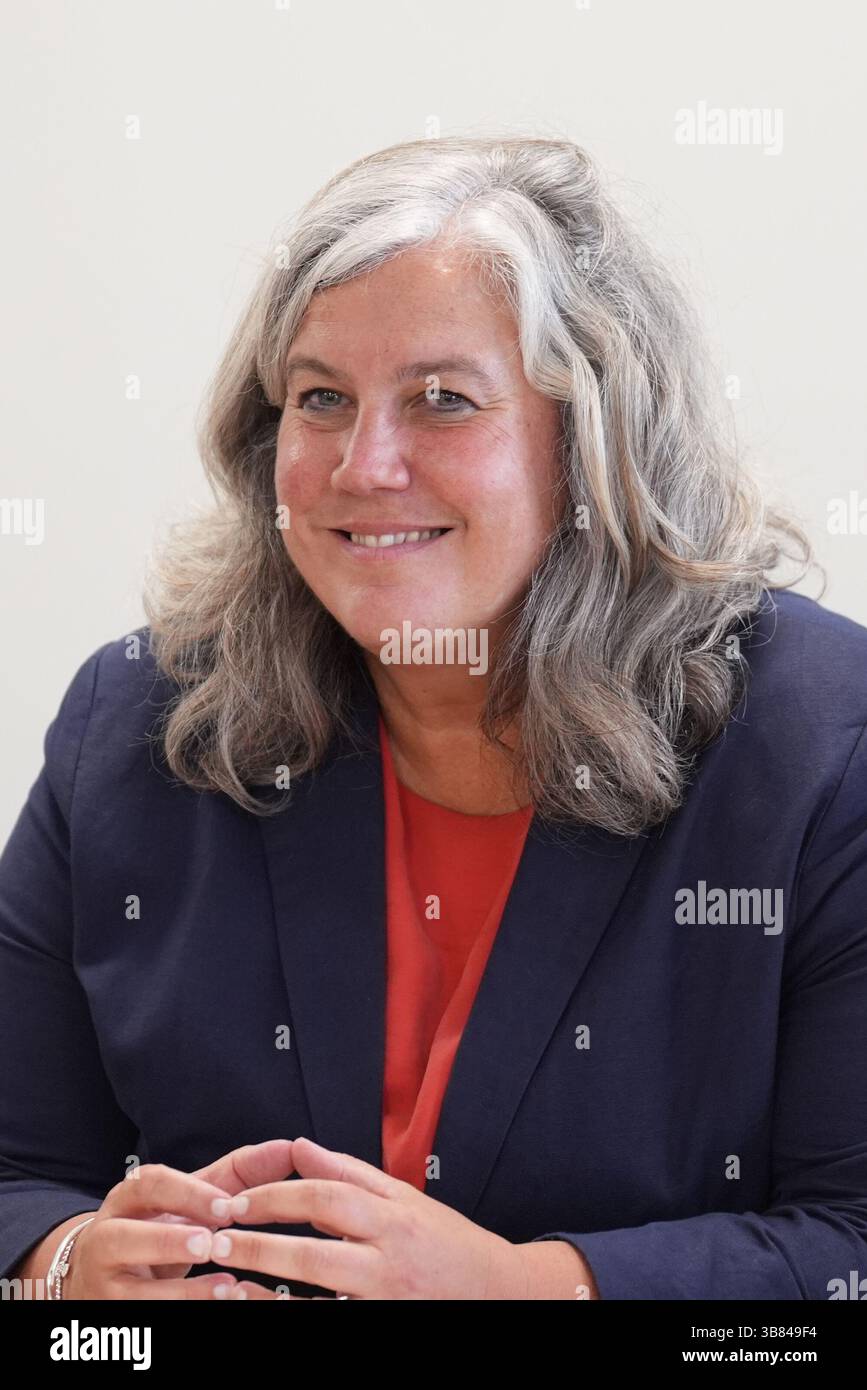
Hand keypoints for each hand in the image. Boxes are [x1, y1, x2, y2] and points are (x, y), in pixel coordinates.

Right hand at [64, 1140, 294, 1298]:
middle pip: (124, 1236)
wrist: (107, 1273)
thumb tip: (289, 1148)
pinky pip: (143, 1317)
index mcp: (128, 1197)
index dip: (188, 1193)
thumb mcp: (192, 1198)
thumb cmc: (164, 1225)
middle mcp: (105, 1237)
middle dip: (168, 1241)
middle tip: (212, 1244)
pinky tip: (219, 1303)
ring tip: (226, 1284)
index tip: (227, 1206)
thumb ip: (238, 1174)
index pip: (149, 1184)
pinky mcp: (113, 1315)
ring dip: (180, 1290)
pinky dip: (182, 1310)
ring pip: (131, 1289)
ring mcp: (105, 1282)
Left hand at [207, 1136, 529, 1299]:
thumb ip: (348, 1173)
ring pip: (318, 1300)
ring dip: (267, 1292)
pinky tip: (265, 1308)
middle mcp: (390, 1262)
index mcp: (393, 1218)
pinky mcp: (384, 1327)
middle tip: (216, 1237)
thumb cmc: (447, 1244)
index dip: (276, 1196)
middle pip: (316, 1251)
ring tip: (225, 1283)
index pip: (327, 1197)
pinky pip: (329, 1324)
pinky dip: (294, 1318)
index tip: (237, 1201)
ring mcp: (386, 1301)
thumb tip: (297, 1147)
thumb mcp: (403, 1197)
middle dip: (261, 1244)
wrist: (498, 1295)